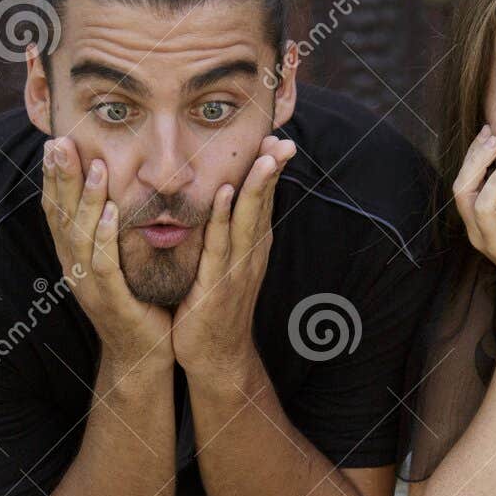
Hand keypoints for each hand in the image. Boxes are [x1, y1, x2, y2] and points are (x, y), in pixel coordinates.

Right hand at [42, 136, 173, 373]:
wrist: (145, 355)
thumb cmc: (137, 302)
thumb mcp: (121, 260)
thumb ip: (114, 229)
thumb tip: (117, 188)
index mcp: (76, 256)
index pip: (58, 209)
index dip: (55, 177)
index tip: (56, 140)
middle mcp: (75, 267)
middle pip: (61, 216)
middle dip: (61, 177)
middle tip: (60, 140)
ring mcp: (90, 286)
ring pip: (81, 236)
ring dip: (86, 199)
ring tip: (93, 165)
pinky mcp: (112, 301)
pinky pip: (105, 265)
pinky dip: (105, 237)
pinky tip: (111, 212)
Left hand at [172, 134, 295, 374]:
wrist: (215, 358)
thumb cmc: (213, 309)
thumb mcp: (225, 266)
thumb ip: (226, 236)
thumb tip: (222, 204)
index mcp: (253, 247)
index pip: (265, 201)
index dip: (270, 170)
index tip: (275, 138)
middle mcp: (252, 254)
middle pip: (265, 204)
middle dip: (273, 170)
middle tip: (282, 138)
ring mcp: (238, 269)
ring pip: (250, 219)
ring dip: (258, 186)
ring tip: (266, 156)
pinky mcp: (217, 284)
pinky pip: (221, 245)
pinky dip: (224, 217)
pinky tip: (225, 193)